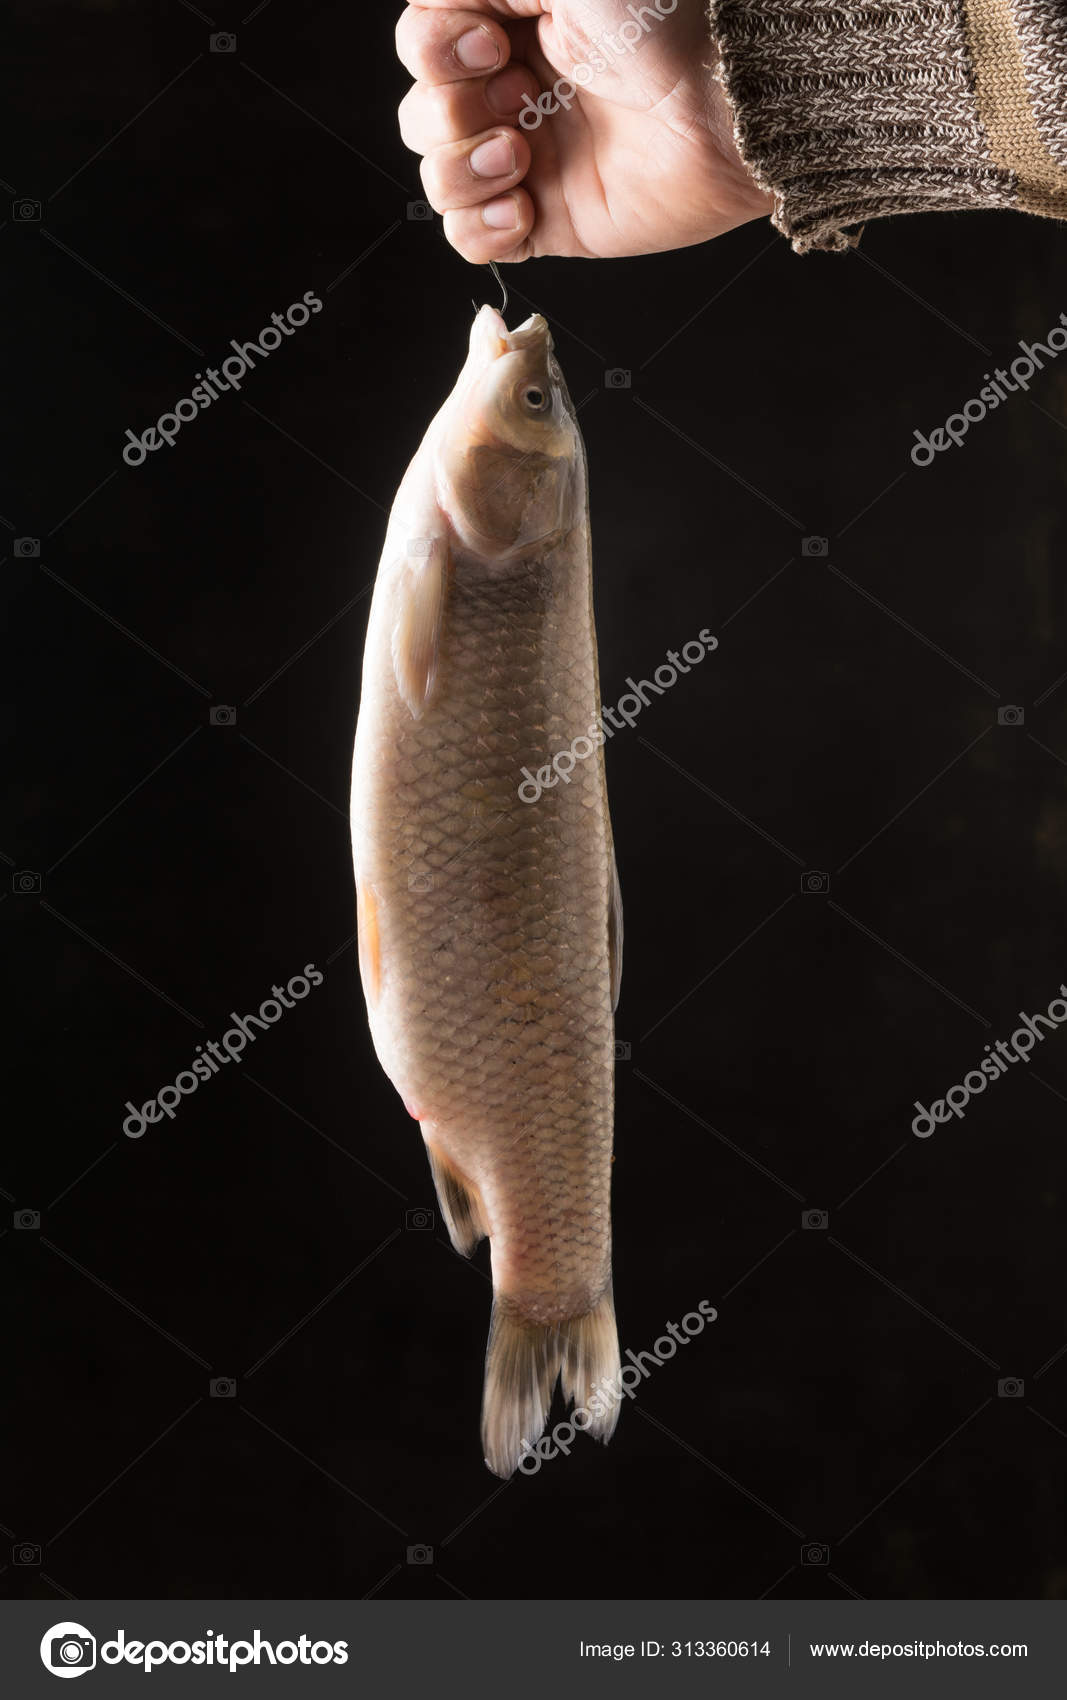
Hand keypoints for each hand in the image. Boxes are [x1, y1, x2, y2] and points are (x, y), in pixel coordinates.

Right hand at [396, 0, 773, 263]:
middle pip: (421, 113)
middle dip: (452, 111)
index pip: (421, 42)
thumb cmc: (662, 20)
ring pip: (438, 179)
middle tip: (524, 100)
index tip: (494, 46)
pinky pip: (472, 240)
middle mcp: (515, 92)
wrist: (723, 105)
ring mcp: (529, 161)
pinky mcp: (550, 222)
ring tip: (520, 159)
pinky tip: (522, 207)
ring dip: (462, 170)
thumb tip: (438, 7)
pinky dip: (481, 227)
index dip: (435, 49)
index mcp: (511, 23)